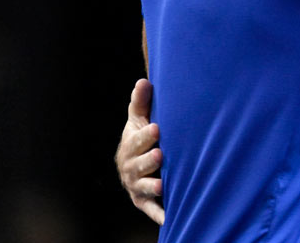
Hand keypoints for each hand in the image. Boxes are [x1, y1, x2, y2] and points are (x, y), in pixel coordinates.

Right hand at [115, 78, 164, 224]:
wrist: (133, 163)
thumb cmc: (141, 136)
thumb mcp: (138, 118)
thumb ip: (141, 102)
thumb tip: (144, 81)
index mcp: (130, 145)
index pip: (136, 139)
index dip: (145, 135)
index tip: (157, 128)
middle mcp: (130, 167)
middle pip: (138, 165)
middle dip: (147, 160)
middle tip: (159, 154)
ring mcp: (136, 185)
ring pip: (143, 186)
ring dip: (152, 185)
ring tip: (162, 184)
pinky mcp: (143, 201)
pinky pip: (150, 209)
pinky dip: (158, 214)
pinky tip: (169, 218)